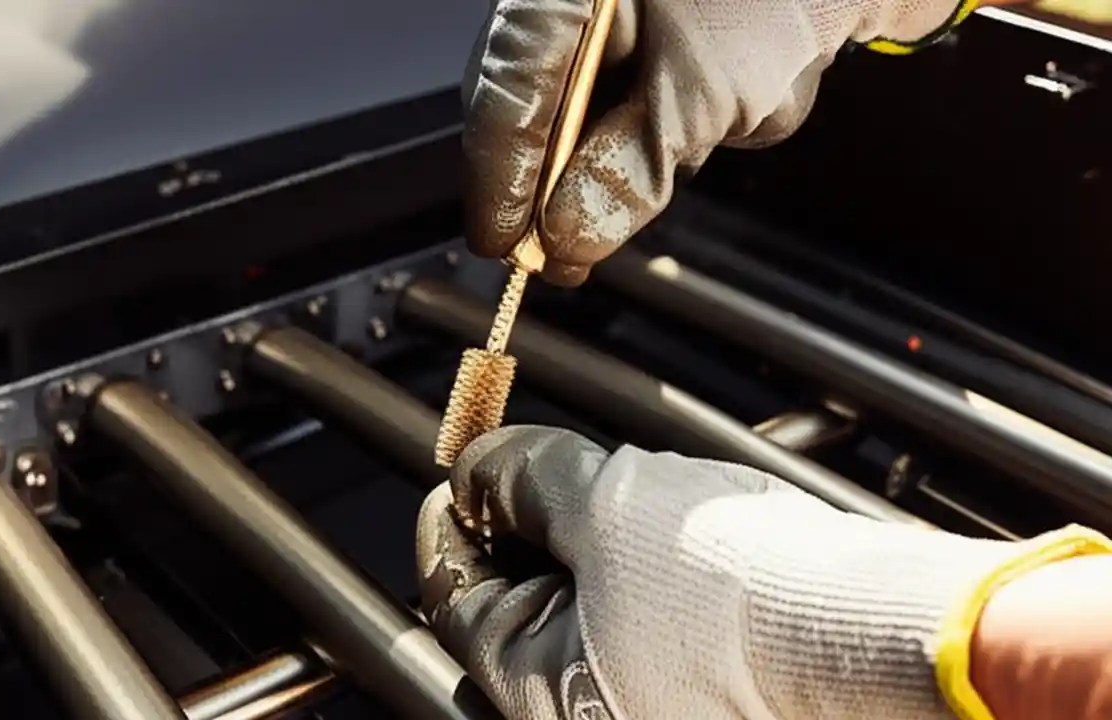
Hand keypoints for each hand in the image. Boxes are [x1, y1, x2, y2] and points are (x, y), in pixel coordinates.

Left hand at [416, 426, 1108, 718]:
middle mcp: (591, 706)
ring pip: (589, 594)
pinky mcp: (702, 674)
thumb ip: (523, 480)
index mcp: (542, 690)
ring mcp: (647, 693)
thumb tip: (479, 464)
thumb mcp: (603, 505)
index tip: (464, 470)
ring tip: (629, 491)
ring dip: (592, 531)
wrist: (879, 626)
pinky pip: (646, 605)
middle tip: (543, 466)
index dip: (452, 518)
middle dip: (530, 521)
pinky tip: (678, 522)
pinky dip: (644, 555)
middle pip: (523, 595)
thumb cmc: (743, 591)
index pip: (457, 594)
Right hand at [463, 0, 978, 285]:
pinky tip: (713, 122)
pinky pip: (638, 116)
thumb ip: (627, 167)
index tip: (503, 246)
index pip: (505, 90)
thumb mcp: (700, 92)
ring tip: (658, 174)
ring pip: (586, 123)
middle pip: (533, 110)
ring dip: (622, 162)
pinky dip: (668, 139)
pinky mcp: (661, 54)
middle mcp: (584, 5)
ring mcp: (620, 26)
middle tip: (558, 257)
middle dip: (553, 186)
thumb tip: (567, 234)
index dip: (498, 179)